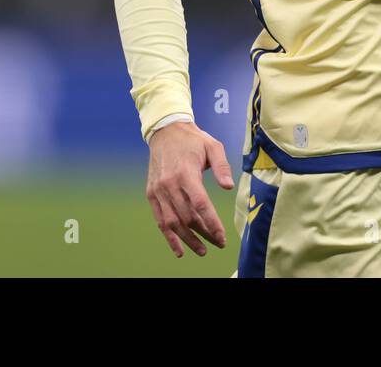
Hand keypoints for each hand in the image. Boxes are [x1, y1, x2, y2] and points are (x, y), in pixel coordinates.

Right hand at [146, 121, 233, 256]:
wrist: (165, 131)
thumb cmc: (192, 139)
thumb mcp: (212, 146)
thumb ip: (222, 166)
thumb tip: (228, 186)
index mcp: (185, 172)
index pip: (200, 204)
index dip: (212, 223)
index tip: (222, 236)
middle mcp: (169, 184)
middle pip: (187, 217)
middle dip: (204, 233)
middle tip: (218, 243)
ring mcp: (158, 191)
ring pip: (173, 222)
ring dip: (188, 240)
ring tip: (202, 250)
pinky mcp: (152, 194)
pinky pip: (160, 220)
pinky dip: (169, 237)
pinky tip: (179, 250)